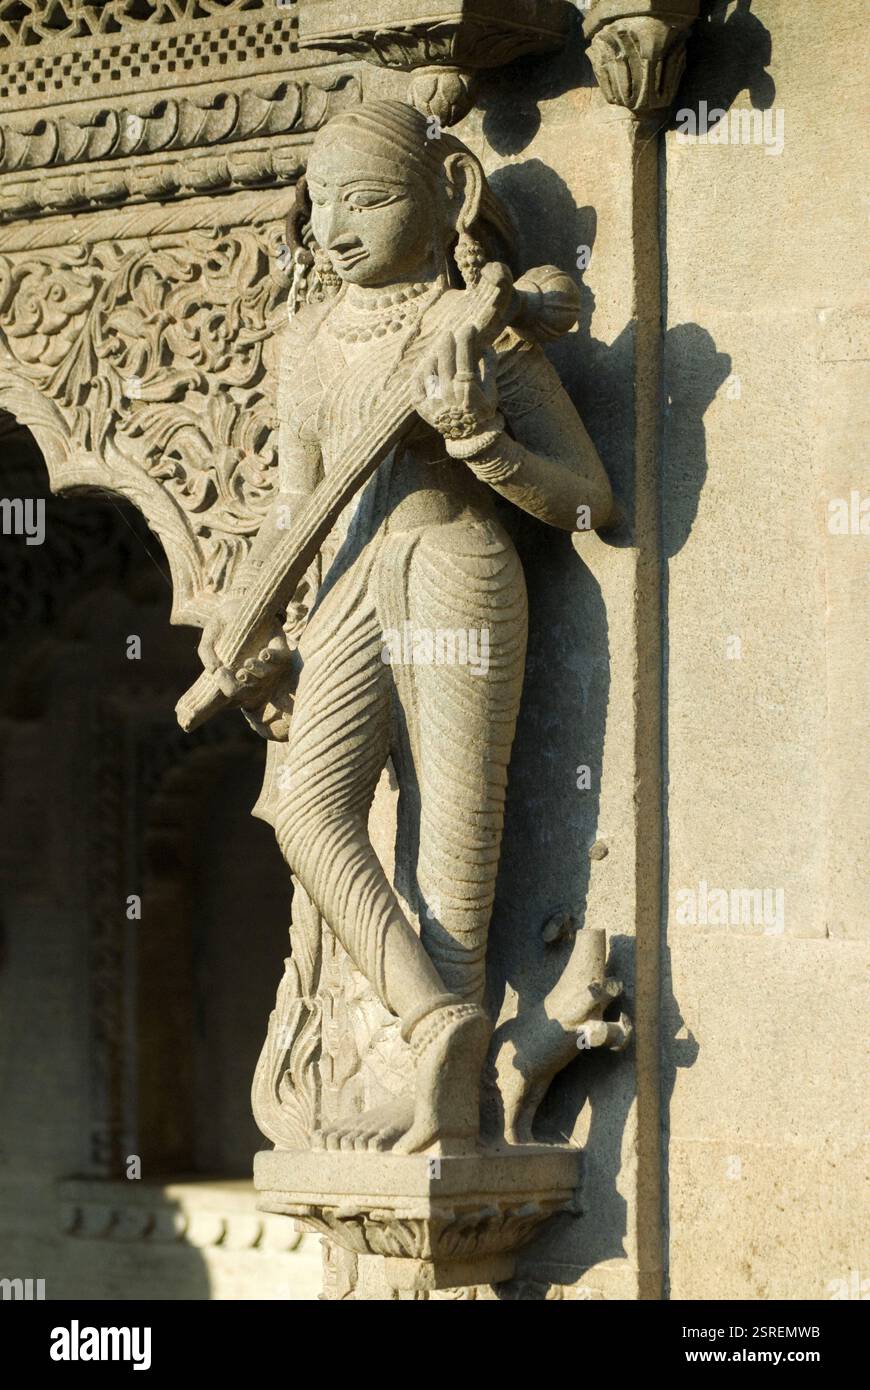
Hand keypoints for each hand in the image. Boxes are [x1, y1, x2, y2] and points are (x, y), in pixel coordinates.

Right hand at [197, 598, 293, 690]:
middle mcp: (255, 673)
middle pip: (253, 692)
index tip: (220, 675)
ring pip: (269, 677)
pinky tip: (263, 653)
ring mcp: (269, 661)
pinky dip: (274, 659)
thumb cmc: (223, 625)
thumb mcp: (210, 636)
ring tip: (247, 663)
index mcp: (238, 675)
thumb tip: (214, 671)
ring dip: (259, 673)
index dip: (229, 690)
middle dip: (243, 687)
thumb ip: (207, 653)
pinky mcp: (279, 646)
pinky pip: (282, 659)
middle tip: (236, 674)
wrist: (238, 603)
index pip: (236, 694)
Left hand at [412, 326, 500, 442]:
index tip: (469, 328)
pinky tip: (424, 367)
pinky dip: (418, 374)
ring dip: (433, 356)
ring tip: (437, 350)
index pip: (464, 354)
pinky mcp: (423, 407)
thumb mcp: (492, 391)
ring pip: (429, 369)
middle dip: (447, 341)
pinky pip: (416, 386)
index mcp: (467, 387)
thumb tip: (485, 346)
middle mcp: (448, 392)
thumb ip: (489, 368)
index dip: (466, 337)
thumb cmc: (483, 413)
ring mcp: (434, 400)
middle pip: (445, 358)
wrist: (471, 439)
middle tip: (449, 334)